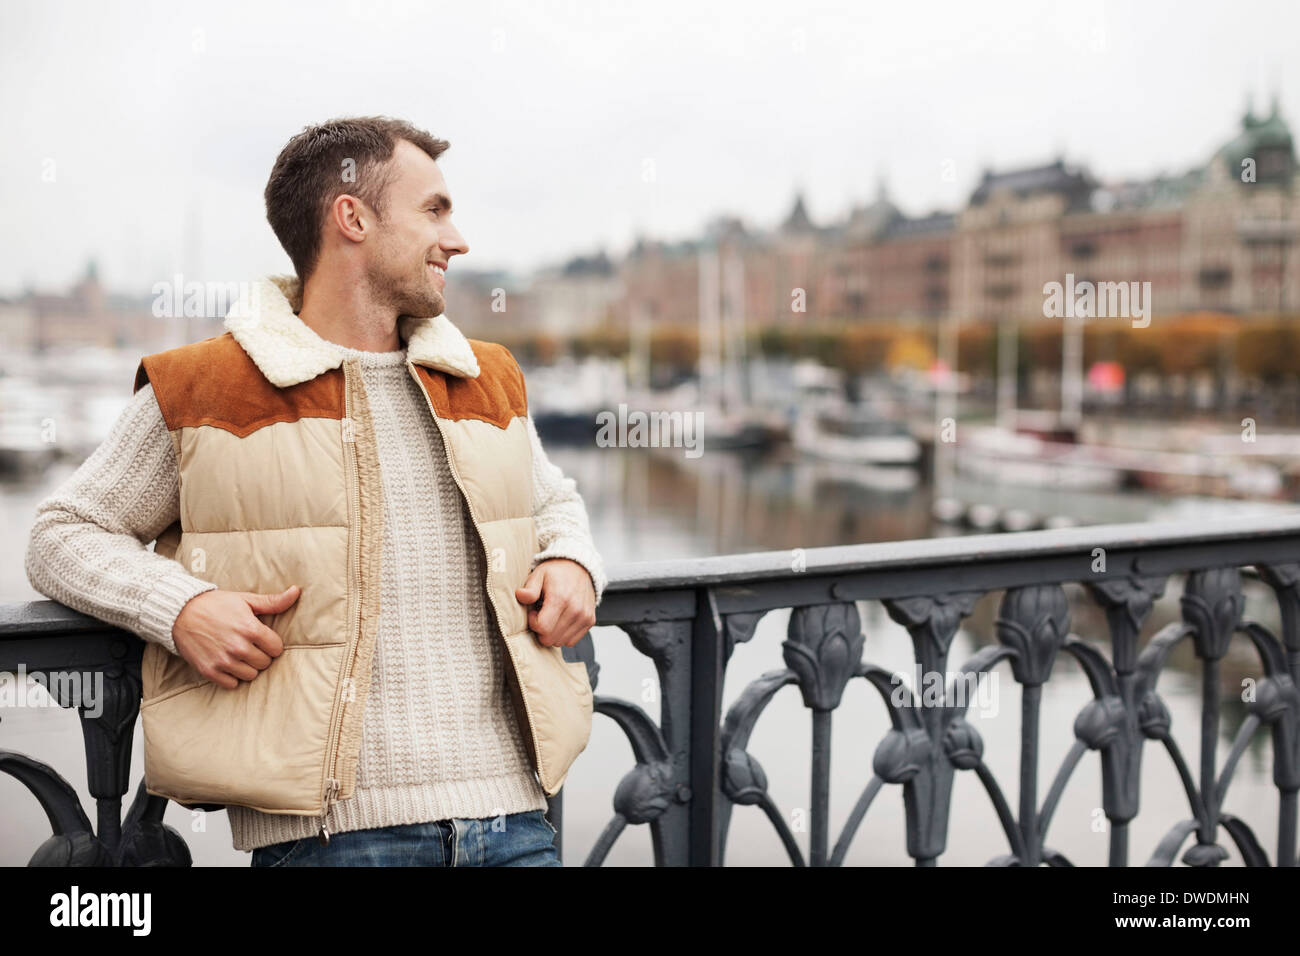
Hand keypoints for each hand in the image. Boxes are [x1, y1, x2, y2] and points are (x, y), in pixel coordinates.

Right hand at [172, 586, 299, 689]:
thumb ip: (273, 601)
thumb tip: (296, 591)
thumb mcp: (245, 599)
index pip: (277, 649)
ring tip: (238, 654)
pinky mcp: (209, 671)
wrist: (180, 613)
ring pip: (251, 675)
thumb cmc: (216, 604)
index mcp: (250, 629)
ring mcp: (223, 661)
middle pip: (265, 663)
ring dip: (247, 667)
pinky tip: (227, 663)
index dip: (271, 644)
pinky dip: (232, 676)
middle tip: (249, 645)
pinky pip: (232, 684)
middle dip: (260, 655)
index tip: (262, 638)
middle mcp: (238, 647)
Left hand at [514, 559, 595, 647]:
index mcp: (560, 598)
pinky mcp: (590, 621)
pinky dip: (563, 634)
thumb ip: (530, 588)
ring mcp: (584, 617)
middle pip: (550, 639)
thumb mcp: (539, 574)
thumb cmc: (557, 573)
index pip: (543, 628)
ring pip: (560, 642)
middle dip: (541, 630)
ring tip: (552, 616)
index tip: (533, 612)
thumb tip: (521, 596)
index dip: (533, 623)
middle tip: (541, 615)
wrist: (580, 568)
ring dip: (552, 633)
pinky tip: (561, 620)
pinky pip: (571, 641)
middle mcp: (575, 609)